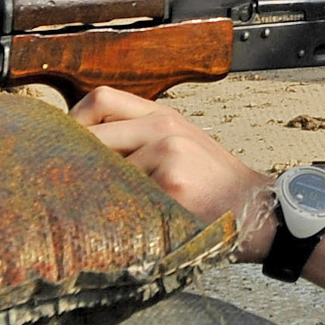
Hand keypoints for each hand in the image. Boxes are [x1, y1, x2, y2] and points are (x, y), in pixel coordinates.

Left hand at [72, 87, 276, 260]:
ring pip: (105, 170)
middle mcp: (165, 127)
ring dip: (98, 194)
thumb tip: (83, 153)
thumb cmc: (217, 187)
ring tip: (103, 213)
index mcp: (164, 116)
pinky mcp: (173, 183)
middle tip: (61, 186)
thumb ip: (141, 141)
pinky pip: (125, 197)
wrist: (263, 212)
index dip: (73, 121)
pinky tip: (129, 225)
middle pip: (93, 134)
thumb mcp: (184, 147)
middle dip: (73, 162)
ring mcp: (169, 153)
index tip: (61, 147)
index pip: (101, 99)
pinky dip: (120, 213)